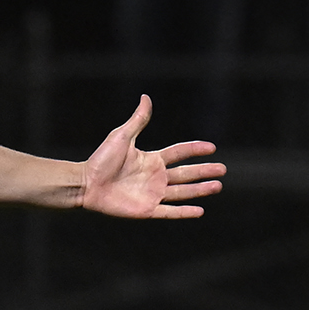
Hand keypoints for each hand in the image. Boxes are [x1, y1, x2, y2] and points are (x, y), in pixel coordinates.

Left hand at [79, 95, 225, 218]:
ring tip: (217, 186)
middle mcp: (154, 177)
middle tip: (223, 170)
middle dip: (204, 172)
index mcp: (151, 159)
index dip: (194, 149)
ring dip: (200, 190)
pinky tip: (200, 211)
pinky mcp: (146, 210)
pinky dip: (184, 212)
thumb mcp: (122, 137)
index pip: (178, 153)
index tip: (212, 147)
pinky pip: (169, 212)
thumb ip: (138, 120)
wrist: (85, 183)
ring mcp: (152, 194)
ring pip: (182, 192)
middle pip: (185, 174)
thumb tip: (145, 97)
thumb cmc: (100, 160)